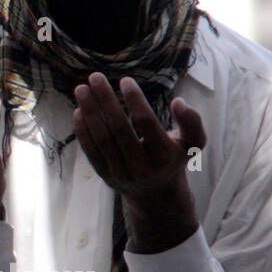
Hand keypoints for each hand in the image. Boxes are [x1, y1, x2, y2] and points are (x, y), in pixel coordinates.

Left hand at [72, 73, 205, 251]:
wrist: (156, 194)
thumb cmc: (173, 159)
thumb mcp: (193, 144)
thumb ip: (192, 121)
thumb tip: (178, 102)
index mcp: (164, 155)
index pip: (146, 122)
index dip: (135, 99)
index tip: (125, 80)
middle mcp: (142, 166)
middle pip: (119, 128)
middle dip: (105, 100)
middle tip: (95, 77)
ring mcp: (121, 172)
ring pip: (102, 138)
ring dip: (89, 112)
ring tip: (81, 89)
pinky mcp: (105, 175)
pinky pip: (91, 150)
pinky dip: (83, 131)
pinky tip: (78, 110)